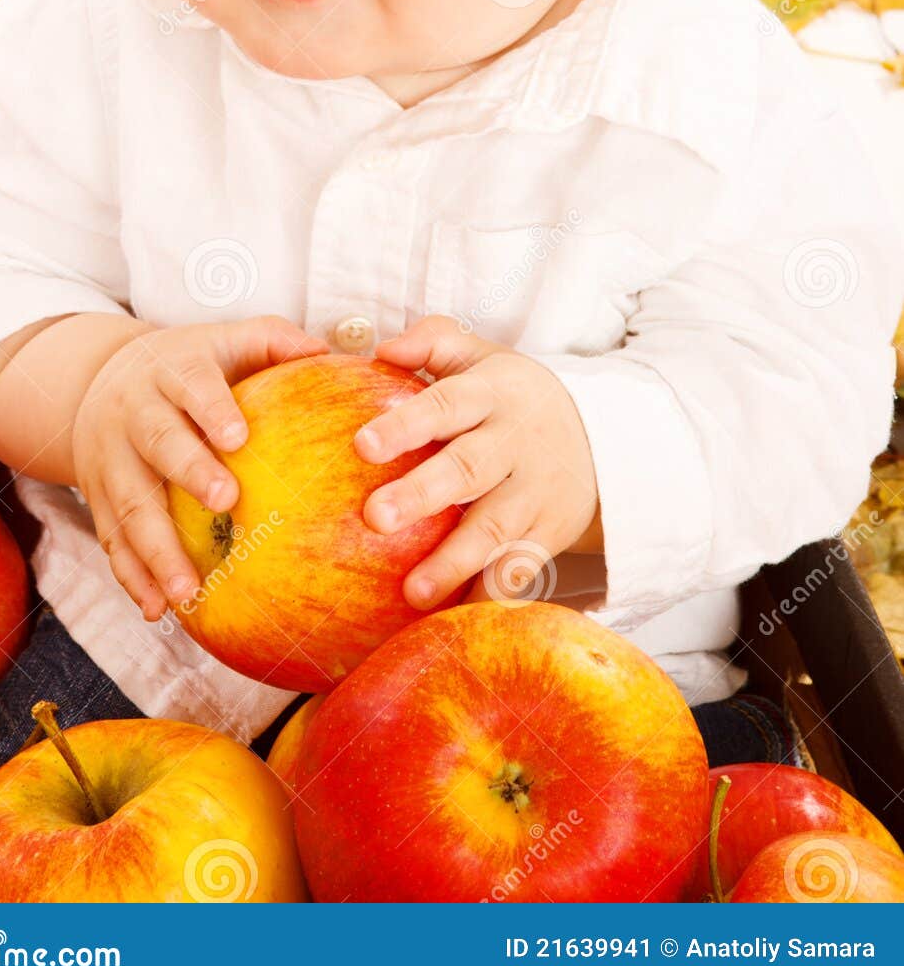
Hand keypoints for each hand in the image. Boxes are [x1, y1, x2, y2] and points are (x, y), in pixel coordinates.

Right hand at [71, 316, 328, 622]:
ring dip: (157, 549)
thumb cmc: (184, 364)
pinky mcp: (97, 496)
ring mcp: (111, 458)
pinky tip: (156, 609)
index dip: (213, 409)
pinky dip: (131, 576)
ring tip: (188, 589)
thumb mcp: (223, 339)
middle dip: (188, 472)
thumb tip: (326, 351)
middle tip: (226, 503)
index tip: (240, 438)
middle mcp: (134, 412)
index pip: (191, 384)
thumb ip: (272, 340)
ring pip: (130, 503)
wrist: (95, 379)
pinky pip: (112, 539)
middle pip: (157, 441)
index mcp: (170, 371)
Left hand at [355, 315, 600, 609]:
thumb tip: (384, 348)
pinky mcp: (549, 534)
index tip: (362, 444)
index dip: (406, 424)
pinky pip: (520, 569)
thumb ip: (434, 343)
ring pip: (495, 528)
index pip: (446, 404)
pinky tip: (455, 622)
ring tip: (411, 591)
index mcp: (492, 394)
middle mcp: (514, 443)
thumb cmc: (513, 397)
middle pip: (467, 469)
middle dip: (422, 495)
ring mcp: (535, 492)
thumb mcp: (483, 357)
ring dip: (453, 561)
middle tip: (373, 518)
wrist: (603, 440)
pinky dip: (490, 596)